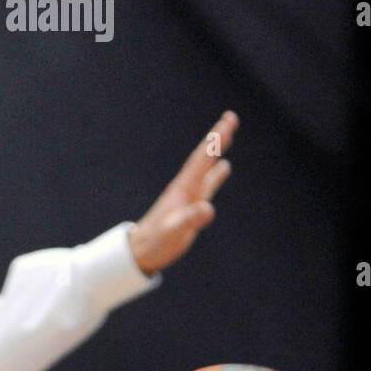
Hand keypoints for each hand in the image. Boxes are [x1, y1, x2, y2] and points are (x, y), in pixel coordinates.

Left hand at [127, 110, 237, 275]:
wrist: (140, 253)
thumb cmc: (156, 243)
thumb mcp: (175, 232)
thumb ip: (190, 219)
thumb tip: (208, 208)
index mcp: (183, 190)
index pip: (202, 160)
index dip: (215, 141)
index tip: (228, 121)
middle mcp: (185, 189)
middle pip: (203, 159)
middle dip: (217, 138)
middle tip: (230, 117)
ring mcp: (187, 197)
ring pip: (205, 169)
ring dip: (217, 152)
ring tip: (228, 135)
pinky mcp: (188, 207)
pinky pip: (206, 185)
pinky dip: (216, 174)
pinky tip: (223, 168)